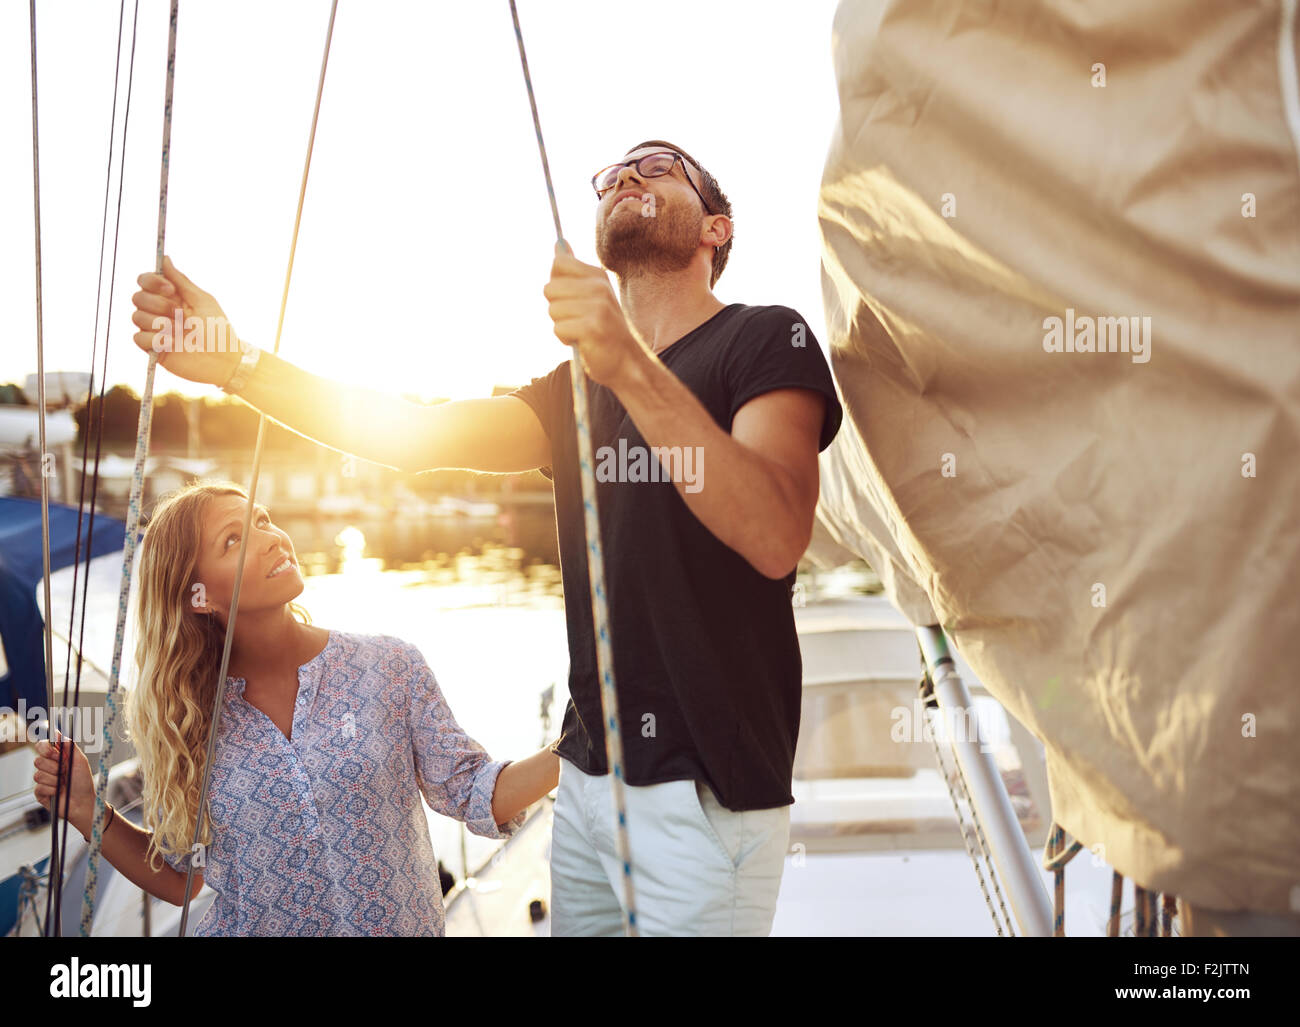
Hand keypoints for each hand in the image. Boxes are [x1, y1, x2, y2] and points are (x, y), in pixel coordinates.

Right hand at [33, 734, 95, 839]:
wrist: (83, 803)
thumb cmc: (83, 782)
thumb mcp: (80, 761)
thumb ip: (69, 745)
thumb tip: (57, 732)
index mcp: (57, 757)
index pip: (42, 746)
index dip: (45, 747)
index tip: (55, 753)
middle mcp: (48, 767)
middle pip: (37, 760)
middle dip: (53, 766)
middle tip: (64, 770)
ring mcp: (43, 780)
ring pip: (38, 774)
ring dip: (55, 779)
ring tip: (64, 783)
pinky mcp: (40, 793)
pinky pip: (39, 787)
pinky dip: (52, 789)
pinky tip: (59, 792)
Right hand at [131, 255, 242, 385]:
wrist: (223, 359)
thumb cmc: (217, 329)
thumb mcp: (201, 300)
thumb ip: (181, 281)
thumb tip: (165, 259)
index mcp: (170, 296)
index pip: (145, 281)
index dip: (152, 282)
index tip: (170, 290)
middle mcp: (159, 311)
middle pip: (137, 297)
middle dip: (158, 304)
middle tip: (181, 314)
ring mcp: (155, 329)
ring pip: (137, 317)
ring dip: (160, 323)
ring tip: (181, 331)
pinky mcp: (153, 348)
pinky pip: (139, 338)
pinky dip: (156, 339)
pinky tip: (173, 343)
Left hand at [543, 242, 646, 388]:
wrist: (628, 362)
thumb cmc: (604, 330)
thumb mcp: (592, 295)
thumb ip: (574, 271)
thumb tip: (559, 243)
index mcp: (598, 276)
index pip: (559, 264)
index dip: (558, 285)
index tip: (572, 299)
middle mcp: (600, 287)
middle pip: (550, 288)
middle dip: (558, 308)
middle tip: (579, 320)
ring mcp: (598, 307)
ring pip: (553, 310)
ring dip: (562, 325)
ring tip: (582, 332)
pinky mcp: (592, 327)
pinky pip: (559, 328)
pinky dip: (566, 339)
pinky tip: (582, 342)